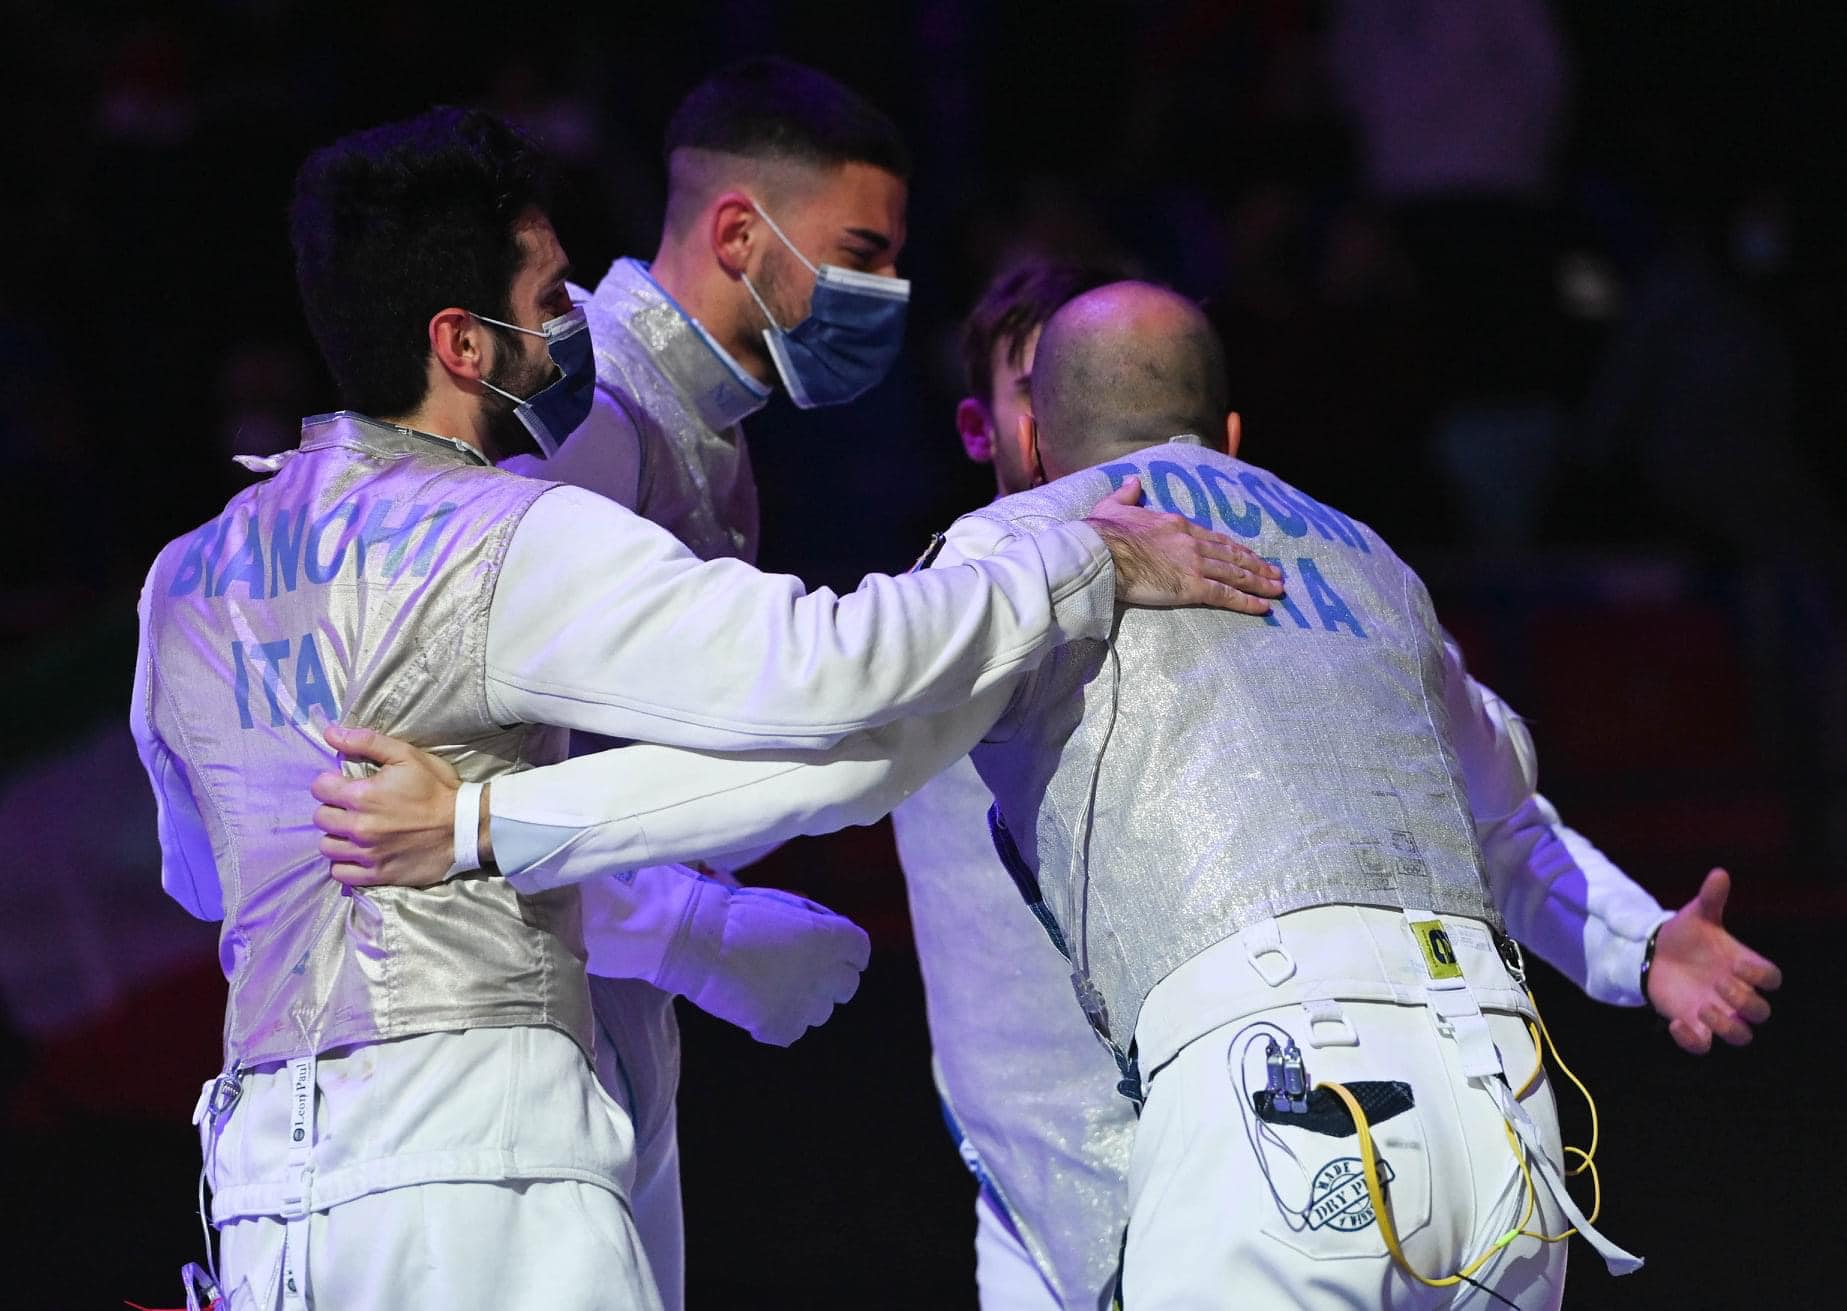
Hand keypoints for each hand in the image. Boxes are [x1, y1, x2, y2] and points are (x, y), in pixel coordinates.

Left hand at [312, 724, 462, 888]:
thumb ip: (366, 742)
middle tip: (352, 807)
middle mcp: (358, 827)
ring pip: (327, 846)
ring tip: (353, 831)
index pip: (319, 788)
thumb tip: (330, 733)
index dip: (331, 782)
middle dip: (332, 808)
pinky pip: (341, 873)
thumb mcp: (407, 755)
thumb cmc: (437, 789)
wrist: (466, 827)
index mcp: (362, 796)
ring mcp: (367, 854)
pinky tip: (358, 852)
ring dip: (337, 836)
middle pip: (320, 818)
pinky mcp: (377, 874)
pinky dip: (344, 863)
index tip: (345, 784)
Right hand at [672, 887, 871, 1045]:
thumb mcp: (789, 905)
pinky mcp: (780, 1027)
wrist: (696, 938)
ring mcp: (804, 1002)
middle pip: (847, 986)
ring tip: (770, 984)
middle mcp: (826, 971)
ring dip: (804, 1000)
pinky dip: (778, 1021)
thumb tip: (837, 945)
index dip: (843, 953)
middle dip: (828, 979)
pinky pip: (793, 1031)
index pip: (860, 953)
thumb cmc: (738, 914)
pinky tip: (755, 1002)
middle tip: (798, 971)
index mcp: (833, 937)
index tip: (825, 954)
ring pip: (821, 1011)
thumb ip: (821, 925)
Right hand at [1085, 477, 1282, 612]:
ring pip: (1235, 573)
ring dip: (1259, 581)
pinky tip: (1263, 606)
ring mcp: (1194, 564)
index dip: (1233, 547)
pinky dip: (1247, 600)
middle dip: (1255, 564)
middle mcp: (1191, 542)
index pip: (1213, 538)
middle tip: (1275, 572)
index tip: (1248, 554)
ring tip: (1278, 588)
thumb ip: (1127, 495)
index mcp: (1176, 525)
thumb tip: (1133, 482)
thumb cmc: (1103, 533)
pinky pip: (1226, 594)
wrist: (1102, 552)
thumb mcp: (1113, 506)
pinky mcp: (1192, 586)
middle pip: (1231, 555)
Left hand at [1648, 867, 1782, 1052]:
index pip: (1772, 979)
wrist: (1655, 952)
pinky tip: (1676, 1023)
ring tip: (1703, 1008)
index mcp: (1743, 965)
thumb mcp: (1696, 915)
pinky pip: (1703, 1045)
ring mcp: (1716, 1011)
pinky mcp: (1693, 1024)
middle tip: (1720, 985)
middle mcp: (1735, 992)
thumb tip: (1719, 873)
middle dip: (1746, 1003)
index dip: (1762, 976)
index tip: (1736, 963)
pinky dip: (1693, 1040)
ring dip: (1727, 1027)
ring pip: (1741, 1036)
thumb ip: (1710, 898)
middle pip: (1761, 1013)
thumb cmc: (1685, 934)